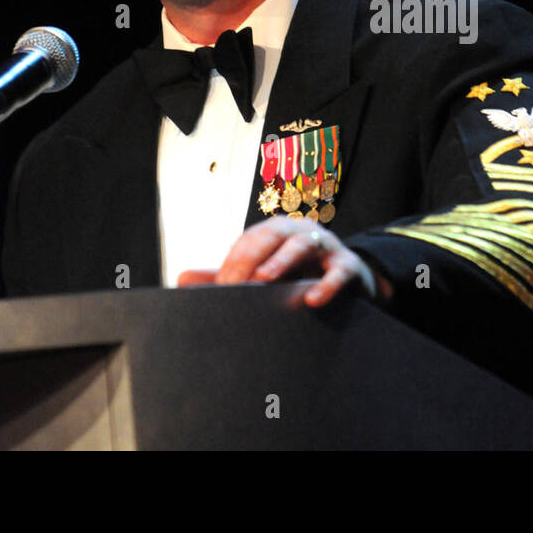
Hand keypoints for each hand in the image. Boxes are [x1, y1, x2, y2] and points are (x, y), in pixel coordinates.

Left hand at [180, 218, 392, 306]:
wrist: (351, 283)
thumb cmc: (301, 276)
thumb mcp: (265, 274)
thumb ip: (228, 277)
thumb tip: (181, 278)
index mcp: (276, 233)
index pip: (249, 242)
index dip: (233, 263)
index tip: (221, 291)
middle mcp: (300, 232)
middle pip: (272, 236)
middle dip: (251, 258)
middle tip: (235, 286)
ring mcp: (327, 246)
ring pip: (302, 245)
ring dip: (282, 261)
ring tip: (264, 281)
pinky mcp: (349, 266)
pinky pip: (339, 271)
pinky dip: (327, 284)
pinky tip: (313, 299)